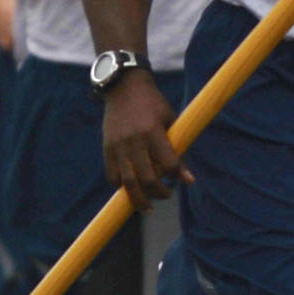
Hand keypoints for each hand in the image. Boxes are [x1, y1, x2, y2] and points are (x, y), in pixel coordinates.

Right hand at [98, 69, 186, 198]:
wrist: (123, 87)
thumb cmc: (152, 103)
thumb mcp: (168, 118)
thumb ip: (175, 145)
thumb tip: (184, 175)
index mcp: (153, 131)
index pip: (168, 162)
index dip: (179, 175)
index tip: (186, 182)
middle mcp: (134, 140)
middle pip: (147, 178)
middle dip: (159, 193)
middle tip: (166, 196)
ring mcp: (118, 145)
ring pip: (128, 182)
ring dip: (138, 199)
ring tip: (147, 207)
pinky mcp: (107, 147)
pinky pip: (112, 175)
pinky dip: (121, 186)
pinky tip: (130, 190)